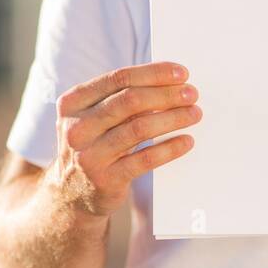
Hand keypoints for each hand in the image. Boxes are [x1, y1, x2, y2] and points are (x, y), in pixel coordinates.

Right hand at [48, 62, 201, 216]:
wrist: (72, 194)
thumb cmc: (93, 146)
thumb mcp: (94, 119)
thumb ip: (120, 100)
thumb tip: (168, 82)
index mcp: (72, 103)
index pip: (118, 79)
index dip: (154, 73)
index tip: (181, 73)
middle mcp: (76, 128)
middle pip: (130, 101)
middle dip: (166, 94)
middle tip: (192, 93)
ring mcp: (89, 155)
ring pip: (139, 129)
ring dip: (173, 118)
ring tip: (194, 113)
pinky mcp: (106, 180)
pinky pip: (145, 159)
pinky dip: (170, 148)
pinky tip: (187, 141)